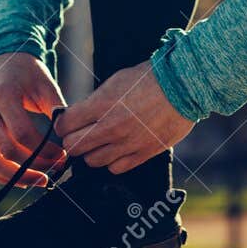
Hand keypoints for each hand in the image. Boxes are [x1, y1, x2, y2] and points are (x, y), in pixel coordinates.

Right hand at [0, 53, 68, 185]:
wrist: (2, 61)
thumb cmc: (28, 73)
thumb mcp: (45, 83)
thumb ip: (56, 107)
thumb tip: (69, 134)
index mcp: (3, 95)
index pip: (22, 133)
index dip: (43, 150)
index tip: (62, 155)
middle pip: (6, 151)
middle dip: (34, 165)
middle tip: (55, 169)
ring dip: (16, 177)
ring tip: (39, 181)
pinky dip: (0, 175)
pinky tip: (21, 179)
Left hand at [58, 63, 194, 172]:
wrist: (182, 87)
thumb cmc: (148, 79)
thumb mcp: (115, 81)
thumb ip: (94, 102)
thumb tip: (78, 116)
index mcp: (101, 105)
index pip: (65, 125)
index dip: (63, 124)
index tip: (68, 122)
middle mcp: (111, 127)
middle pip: (74, 147)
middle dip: (74, 139)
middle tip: (82, 132)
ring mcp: (127, 143)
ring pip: (92, 161)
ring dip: (93, 152)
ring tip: (101, 141)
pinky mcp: (143, 154)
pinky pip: (115, 168)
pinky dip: (113, 161)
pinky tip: (118, 148)